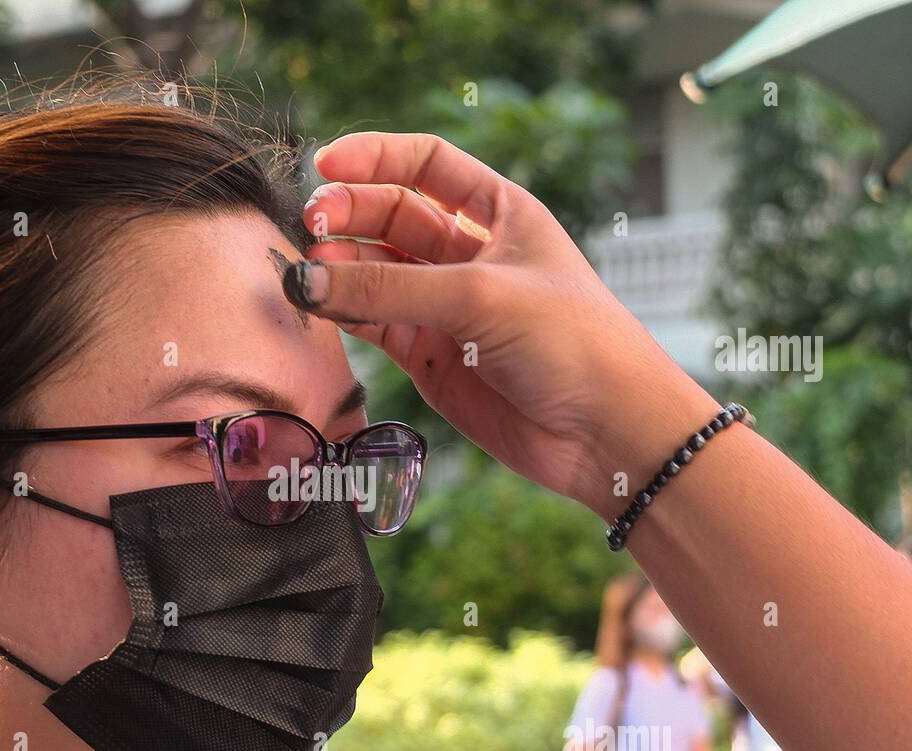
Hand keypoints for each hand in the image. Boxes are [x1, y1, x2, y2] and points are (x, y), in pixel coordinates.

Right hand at [289, 132, 721, 519]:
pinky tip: (319, 304)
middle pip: (391, 215)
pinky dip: (344, 312)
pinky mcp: (428, 356)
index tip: (326, 163)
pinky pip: (374, 322)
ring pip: (375, 271)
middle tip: (313, 224)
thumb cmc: (572, 342)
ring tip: (308, 269)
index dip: (375, 158)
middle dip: (349, 214)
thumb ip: (390, 287)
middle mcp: (469, 255)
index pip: (427, 165)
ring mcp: (445, 307)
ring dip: (340, 265)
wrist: (604, 431)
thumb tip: (308, 277)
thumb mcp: (481, 296)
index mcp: (500, 214)